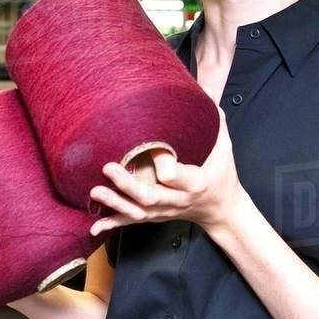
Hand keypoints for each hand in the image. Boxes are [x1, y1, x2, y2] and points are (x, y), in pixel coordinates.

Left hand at [88, 108, 245, 234]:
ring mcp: (164, 211)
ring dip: (115, 203)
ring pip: (137, 212)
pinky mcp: (154, 216)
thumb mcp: (224, 149)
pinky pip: (131, 222)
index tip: (156, 154)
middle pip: (150, 197)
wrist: (220, 209)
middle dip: (127, 185)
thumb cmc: (221, 175)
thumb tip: (207, 92)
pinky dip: (112, 224)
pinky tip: (94, 226)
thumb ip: (215, 123)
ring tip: (95, 191)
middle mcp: (177, 199)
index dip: (166, 167)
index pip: (178, 178)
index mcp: (195, 182)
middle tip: (108, 168)